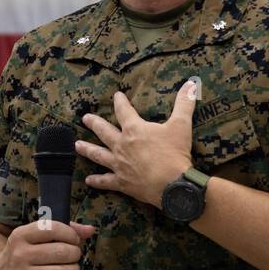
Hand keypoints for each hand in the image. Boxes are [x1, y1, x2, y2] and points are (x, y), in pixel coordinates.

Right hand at [0, 220, 96, 269]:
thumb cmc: (24, 255)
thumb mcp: (35, 238)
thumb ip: (63, 230)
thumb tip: (90, 230)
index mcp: (20, 236)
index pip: (52, 229)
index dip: (70, 234)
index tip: (73, 240)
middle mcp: (19, 255)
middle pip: (61, 252)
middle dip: (74, 254)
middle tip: (73, 256)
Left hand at [76, 80, 195, 206]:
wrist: (172, 185)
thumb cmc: (175, 153)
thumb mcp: (181, 125)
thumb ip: (184, 103)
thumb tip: (192, 84)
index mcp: (134, 130)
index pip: (123, 111)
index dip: (119, 102)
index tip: (116, 96)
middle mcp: (122, 145)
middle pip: (104, 132)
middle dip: (94, 123)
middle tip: (84, 119)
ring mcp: (119, 164)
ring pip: (98, 154)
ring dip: (87, 149)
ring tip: (76, 145)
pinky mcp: (121, 182)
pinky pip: (105, 181)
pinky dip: (97, 181)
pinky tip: (88, 180)